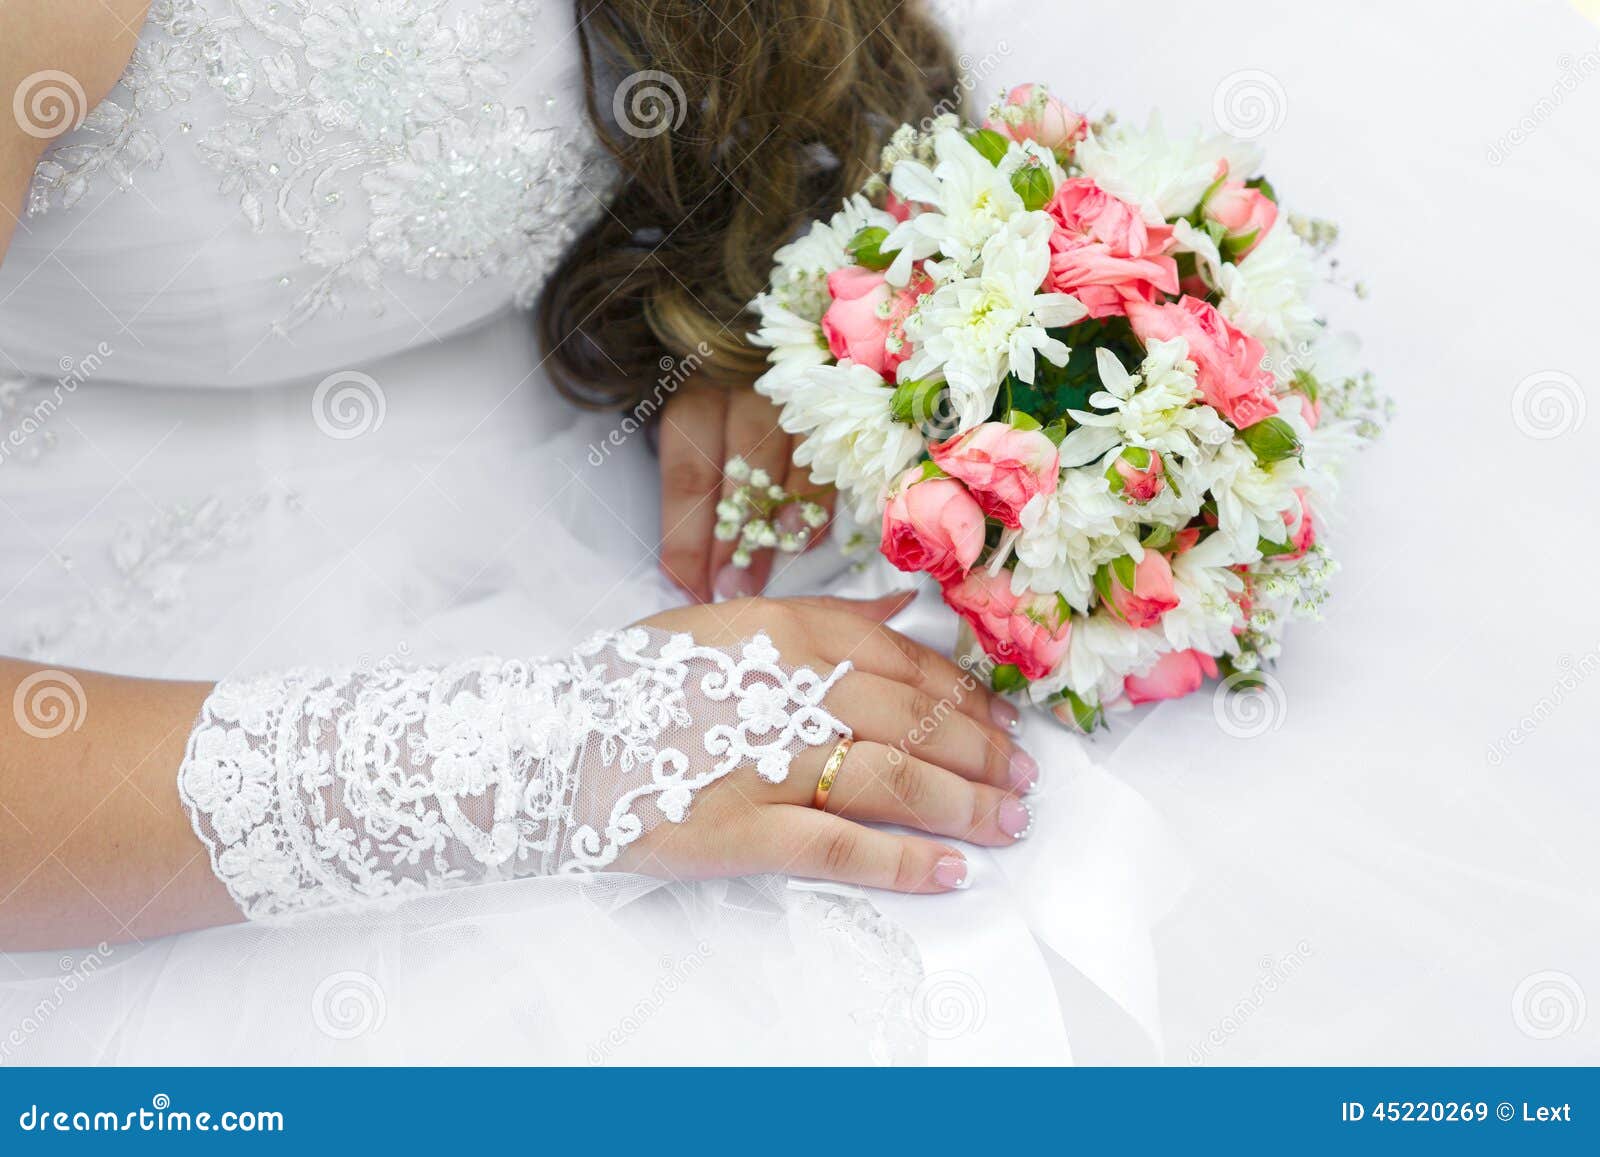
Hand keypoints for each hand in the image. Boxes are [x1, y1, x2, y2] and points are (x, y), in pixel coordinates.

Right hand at [617, 593, 1035, 892]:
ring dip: (966, 806)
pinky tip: (950, 872)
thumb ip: (821, 616)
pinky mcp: (743, 831)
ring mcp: (767, 762)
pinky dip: (905, 861)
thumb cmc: (633, 687)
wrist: (549, 748)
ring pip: (896, 780)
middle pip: (917, 722)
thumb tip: (903, 603)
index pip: (907, 662)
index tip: (1001, 724)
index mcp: (787, 631)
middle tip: (1022, 782)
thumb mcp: (722, 624)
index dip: (967, 697)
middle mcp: (788, 690)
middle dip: (984, 755)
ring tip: (1007, 825)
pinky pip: (842, 846)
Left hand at [658, 383, 833, 601]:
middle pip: (739, 472)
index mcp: (696, 387)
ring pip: (788, 466)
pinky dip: (820, 504)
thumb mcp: (688, 417)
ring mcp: (796, 390)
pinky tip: (808, 543)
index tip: (682, 582)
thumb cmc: (715, 392)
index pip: (689, 470)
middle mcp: (745, 383)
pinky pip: (830, 458)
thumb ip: (692, 481)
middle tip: (729, 591)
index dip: (685, 533)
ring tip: (766, 576)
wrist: (757, 313)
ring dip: (777, 529)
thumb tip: (685, 567)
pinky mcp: (834, 403)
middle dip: (733, 540)